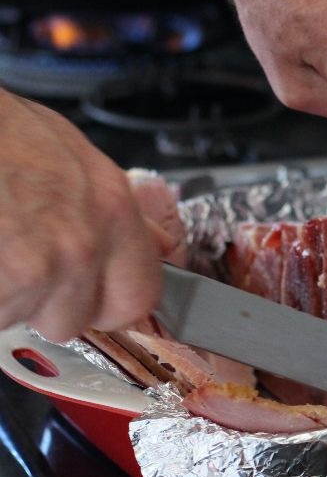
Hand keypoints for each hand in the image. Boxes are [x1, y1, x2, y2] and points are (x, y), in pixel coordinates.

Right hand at [0, 89, 162, 340]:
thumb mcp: (74, 156)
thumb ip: (118, 214)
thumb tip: (160, 245)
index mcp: (113, 212)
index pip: (137, 298)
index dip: (105, 303)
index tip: (85, 295)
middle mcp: (82, 246)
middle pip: (71, 320)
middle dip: (39, 302)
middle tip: (14, 255)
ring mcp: (35, 270)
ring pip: (17, 318)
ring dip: (1, 295)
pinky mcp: (0, 285)